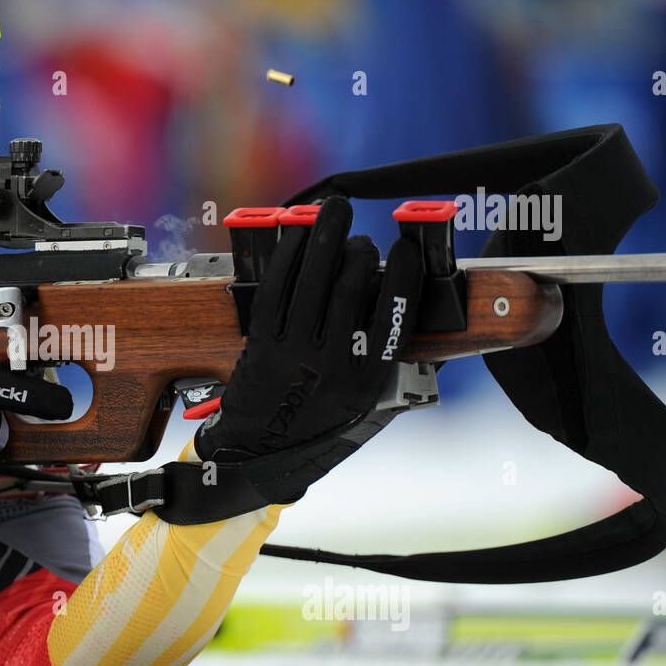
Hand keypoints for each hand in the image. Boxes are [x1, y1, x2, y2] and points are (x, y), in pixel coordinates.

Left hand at [195, 196, 423, 502]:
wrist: (258, 454)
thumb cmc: (314, 426)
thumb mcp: (364, 403)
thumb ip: (382, 356)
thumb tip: (399, 301)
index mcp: (367, 381)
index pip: (394, 316)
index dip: (402, 273)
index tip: (406, 248)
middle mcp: (332, 367)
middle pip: (351, 290)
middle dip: (359, 252)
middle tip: (360, 240)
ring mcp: (294, 354)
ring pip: (313, 283)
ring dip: (324, 238)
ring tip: (332, 211)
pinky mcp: (261, 345)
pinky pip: (276, 291)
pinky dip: (287, 258)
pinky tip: (296, 237)